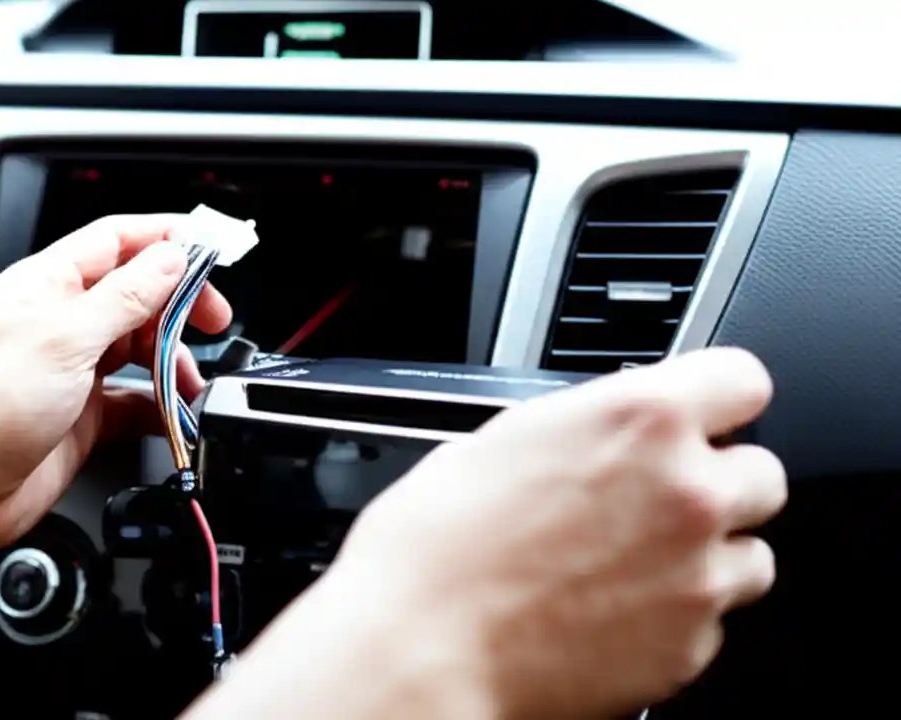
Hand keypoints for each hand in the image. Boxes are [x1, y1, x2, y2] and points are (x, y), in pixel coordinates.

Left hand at [0, 214, 230, 557]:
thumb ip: (126, 297)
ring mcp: (71, 370)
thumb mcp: (66, 339)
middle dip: (181, 304)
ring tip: (189, 383)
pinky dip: (160, 408)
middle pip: (138, 294)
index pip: (117, 239)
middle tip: (215, 321)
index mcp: (48, 285)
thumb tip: (171, 258)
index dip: (166, 238)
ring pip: (141, 349)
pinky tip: (172, 418)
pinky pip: (135, 402)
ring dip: (174, 362)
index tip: (213, 249)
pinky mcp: (80, 416)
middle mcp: (61, 322)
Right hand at [188, 348, 785, 719]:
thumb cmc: (434, 549)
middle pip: (762, 473)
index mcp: (641, 420)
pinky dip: (676, 617)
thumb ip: (583, 427)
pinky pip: (713, 621)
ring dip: (708, 555)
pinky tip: (611, 613)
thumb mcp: (500, 442)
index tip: (702, 415)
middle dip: (715, 484)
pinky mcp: (690, 648)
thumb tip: (602, 432)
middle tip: (653, 501)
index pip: (744, 380)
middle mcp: (688, 493)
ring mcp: (698, 576)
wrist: (421, 650)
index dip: (718, 398)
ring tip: (634, 565)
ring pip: (751, 555)